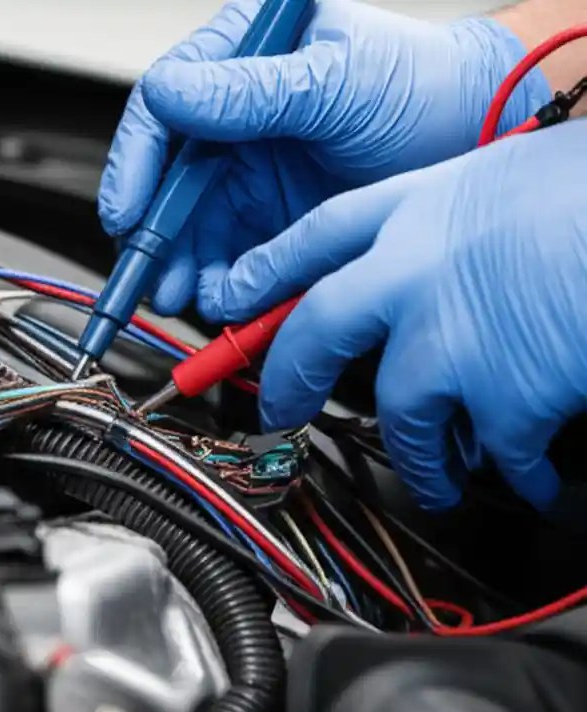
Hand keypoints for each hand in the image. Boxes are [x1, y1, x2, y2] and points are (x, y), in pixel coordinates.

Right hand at [99, 0, 549, 319]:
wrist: (487, 134)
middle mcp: (233, 114)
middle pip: (168, 177)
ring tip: (186, 295)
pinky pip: (229, 254)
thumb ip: (249, 92)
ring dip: (183, 264)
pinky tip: (222, 297)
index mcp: (238, 57)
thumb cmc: (424, 84)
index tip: (129, 214)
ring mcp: (250, 169)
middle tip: (150, 276)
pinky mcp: (270, 217)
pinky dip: (221, 280)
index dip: (137, 164)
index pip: (164, 109)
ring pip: (191, 224)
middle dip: (156, 233)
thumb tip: (169, 93)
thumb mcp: (335, 81)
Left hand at [206, 121, 586, 512]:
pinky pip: (494, 456)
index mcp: (418, 206)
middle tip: (278, 413)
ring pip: (400, 419)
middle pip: (315, 332)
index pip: (315, 238)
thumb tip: (456, 253)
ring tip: (432, 481)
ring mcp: (449, 341)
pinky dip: (516, 477)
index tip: (235, 299)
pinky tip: (533, 482)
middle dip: (289, 380)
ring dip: (418, 461)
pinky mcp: (503, 397)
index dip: (267, 272)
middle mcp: (411, 274)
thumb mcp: (512, 172)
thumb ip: (461, 219)